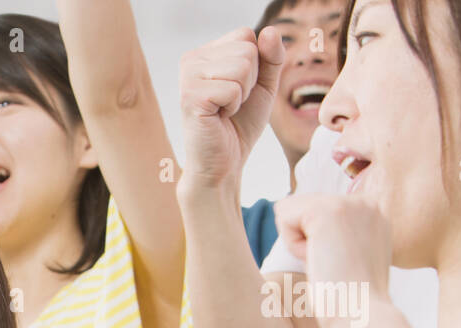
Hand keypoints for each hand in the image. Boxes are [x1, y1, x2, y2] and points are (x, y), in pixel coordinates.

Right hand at [177, 26, 284, 190]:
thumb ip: (272, 57)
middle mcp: (192, 59)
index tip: (239, 89)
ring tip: (225, 109)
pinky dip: (234, 106)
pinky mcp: (190, 96)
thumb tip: (271, 30)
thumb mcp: (264, 85)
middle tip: (232, 103)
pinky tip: (218, 117)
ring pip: (242, 65)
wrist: (223, 163)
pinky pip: (233, 87)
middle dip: (251, 80)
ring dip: (243, 94)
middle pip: (246, 48)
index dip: (256, 64)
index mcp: (205, 52)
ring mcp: (188, 77)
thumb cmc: (239, 125)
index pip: (246, 35)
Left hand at [273, 193, 395, 327]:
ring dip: (299, 243)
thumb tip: (308, 232)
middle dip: (306, 240)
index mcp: (374, 213)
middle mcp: (366, 201)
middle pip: (301, 206)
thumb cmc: (352, 302)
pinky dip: (292, 244)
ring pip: (290, 209)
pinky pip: (283, 216)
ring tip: (328, 263)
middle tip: (333, 267)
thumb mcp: (352, 259)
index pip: (317, 209)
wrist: (363, 318)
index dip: (317, 242)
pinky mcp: (327, 211)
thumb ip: (339, 237)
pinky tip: (318, 260)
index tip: (342, 266)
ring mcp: (349, 203)